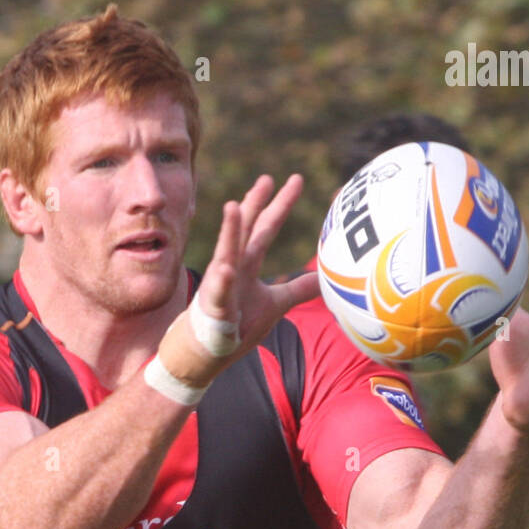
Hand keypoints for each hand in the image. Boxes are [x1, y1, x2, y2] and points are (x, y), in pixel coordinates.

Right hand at [197, 174, 317, 351]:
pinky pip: (218, 294)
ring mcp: (220, 285)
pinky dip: (220, 282)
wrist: (206, 351)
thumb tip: (323, 280)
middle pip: (246, 231)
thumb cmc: (238, 324)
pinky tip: (224, 269)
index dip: (279, 204)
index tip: (295, 180)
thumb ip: (296, 289)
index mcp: (248, 263)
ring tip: (234, 206)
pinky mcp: (213, 307)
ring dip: (229, 231)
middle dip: (255, 205)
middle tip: (266, 178)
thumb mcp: (273, 305)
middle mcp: (232, 267)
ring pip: (225, 254)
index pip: (265, 227)